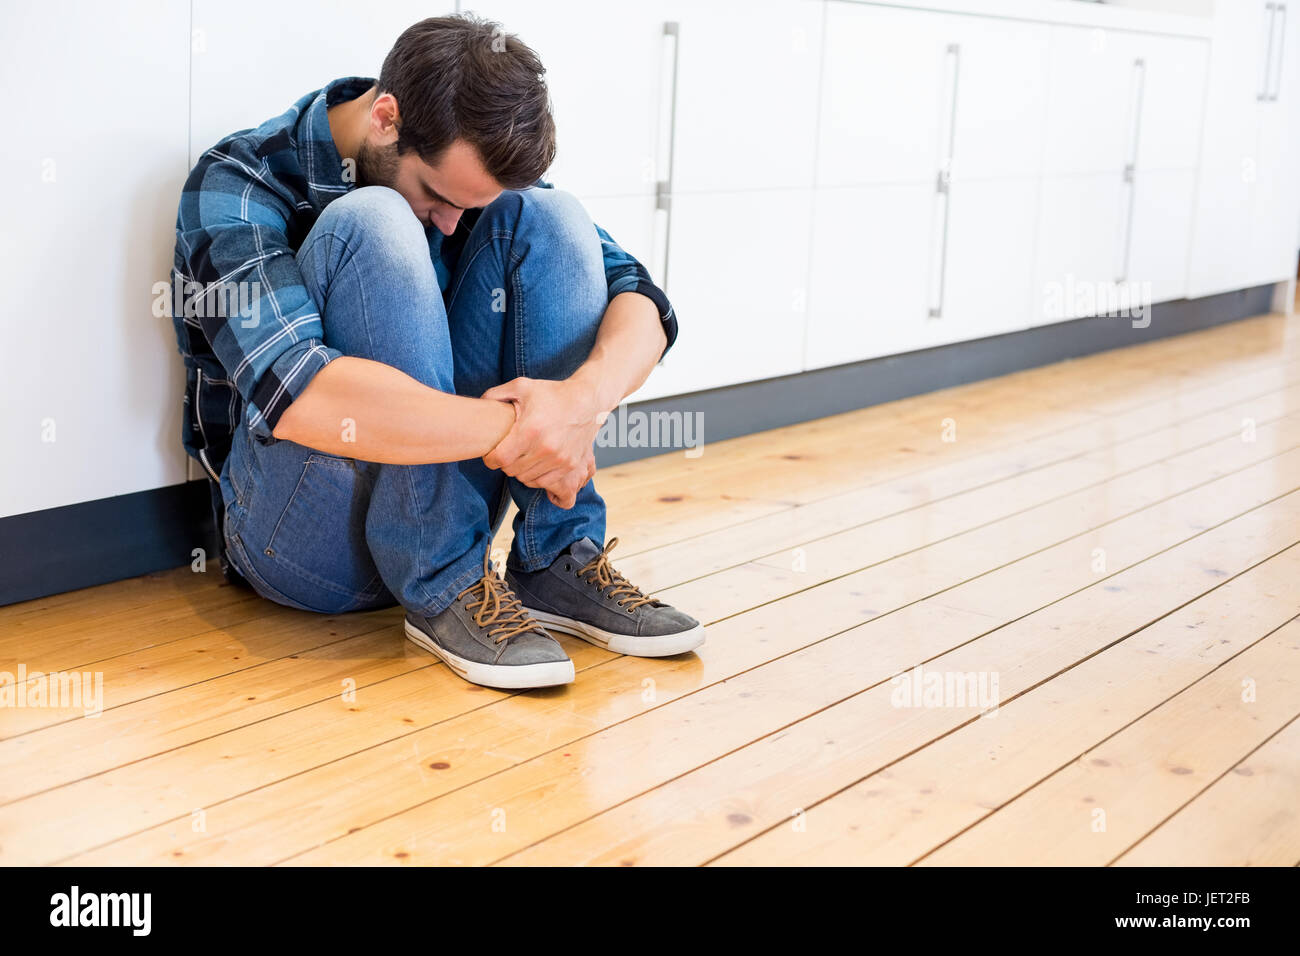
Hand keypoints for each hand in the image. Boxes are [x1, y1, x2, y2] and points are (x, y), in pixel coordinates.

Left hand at [481, 377, 602, 508]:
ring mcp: (560, 460)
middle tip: (510, 452)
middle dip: (506, 463)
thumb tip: (478, 406)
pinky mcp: (570, 466)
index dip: (491, 459)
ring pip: (527, 479)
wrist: (587, 401)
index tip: (492, 454)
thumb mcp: (522, 386)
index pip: (500, 459)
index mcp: (530, 430)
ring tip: (524, 456)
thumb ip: (495, 394)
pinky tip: (538, 466)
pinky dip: (538, 479)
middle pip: (512, 471)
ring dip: (522, 471)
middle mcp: (546, 448)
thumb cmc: (552, 394)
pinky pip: (545, 484)